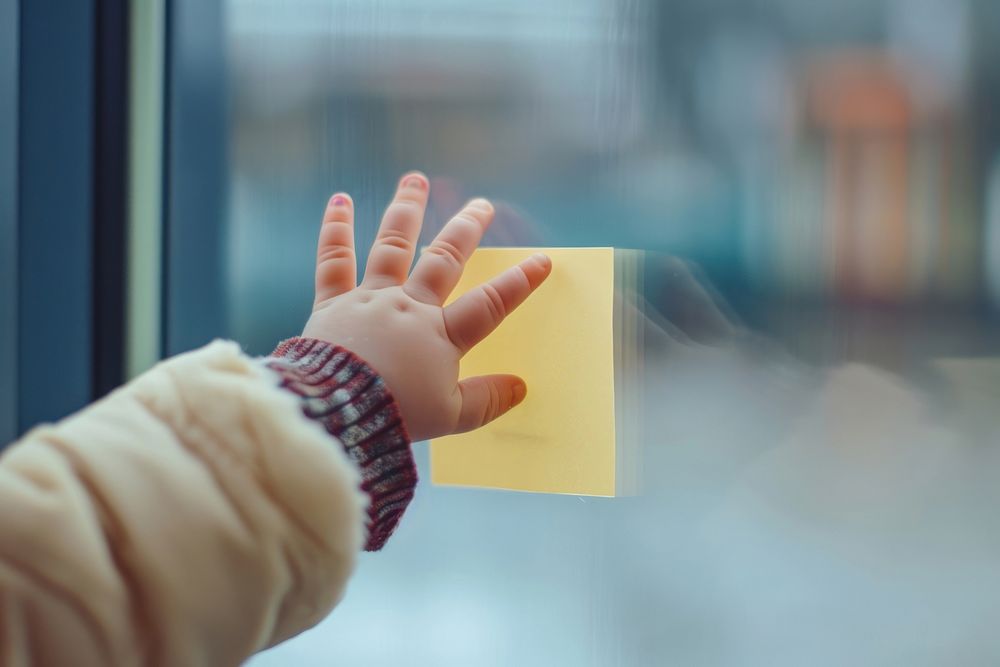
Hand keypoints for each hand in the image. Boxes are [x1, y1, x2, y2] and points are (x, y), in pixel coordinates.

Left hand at [301, 171, 551, 440]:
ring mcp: (370, 298)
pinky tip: (341, 199)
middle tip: (481, 205)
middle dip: (466, 229)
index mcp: (441, 336)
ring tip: (416, 180)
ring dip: (407, 210)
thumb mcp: (451, 416)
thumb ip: (486, 399)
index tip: (542, 260)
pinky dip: (336, 229)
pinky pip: (334, 260)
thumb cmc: (396, 414)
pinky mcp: (333, 302)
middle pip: (444, 260)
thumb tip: (520, 387)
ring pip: (392, 246)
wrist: (337, 411)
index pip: (489, 304)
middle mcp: (409, 306)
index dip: (519, 283)